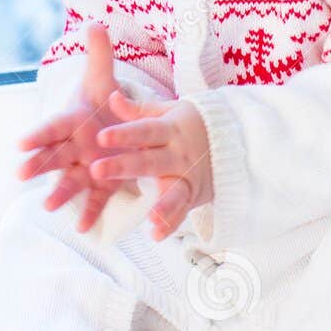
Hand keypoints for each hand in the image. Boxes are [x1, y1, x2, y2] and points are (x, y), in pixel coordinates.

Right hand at [16, 22, 143, 233]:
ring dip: (57, 193)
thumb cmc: (101, 101)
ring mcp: (84, 166)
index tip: (20, 142)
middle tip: (20, 174)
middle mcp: (71, 146)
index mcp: (70, 120)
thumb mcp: (103, 77)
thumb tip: (94, 22)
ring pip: (67, 181)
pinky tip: (86, 229)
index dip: (37, 134)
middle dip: (37, 164)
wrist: (114, 123)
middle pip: (51, 156)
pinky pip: (94, 199)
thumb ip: (99, 53)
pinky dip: (90, 213)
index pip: (50, 127)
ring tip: (48, 207)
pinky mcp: (101, 183)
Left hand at [89, 89, 213, 240]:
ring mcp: (188, 176)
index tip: (101, 136)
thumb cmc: (190, 123)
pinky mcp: (193, 195)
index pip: (144, 130)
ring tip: (148, 218)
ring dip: (161, 205)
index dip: (124, 134)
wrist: (234, 138)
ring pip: (173, 191)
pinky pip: (182, 211)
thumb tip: (112, 97)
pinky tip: (156, 234)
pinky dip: (171, 223)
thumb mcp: (167, 111)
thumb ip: (137, 110)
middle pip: (149, 161)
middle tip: (97, 170)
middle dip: (123, 166)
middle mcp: (178, 154)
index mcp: (169, 129)